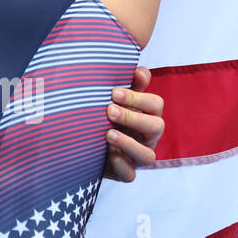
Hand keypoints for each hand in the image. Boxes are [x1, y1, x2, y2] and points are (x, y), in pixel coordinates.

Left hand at [102, 66, 163, 182]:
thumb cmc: (102, 110)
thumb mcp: (112, 94)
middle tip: (109, 110)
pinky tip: (109, 155)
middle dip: (133, 117)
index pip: (155, 104)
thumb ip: (128, 80)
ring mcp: (137, 155)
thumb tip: (140, 62)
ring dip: (129, 144)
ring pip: (148, 155)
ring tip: (108, 134)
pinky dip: (121, 166)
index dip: (138, 98)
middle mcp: (147, 135)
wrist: (81, 138)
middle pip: (156, 127)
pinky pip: (130, 175)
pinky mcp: (124, 171)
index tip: (114, 92)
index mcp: (146, 114)